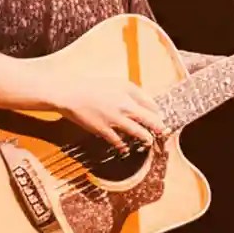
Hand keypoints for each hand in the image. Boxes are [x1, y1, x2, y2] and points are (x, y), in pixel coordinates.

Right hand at [46, 75, 168, 155]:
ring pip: (138, 132)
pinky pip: (119, 141)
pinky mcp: (104, 129)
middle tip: (163, 133)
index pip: (152, 105)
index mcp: (129, 92)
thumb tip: (147, 104)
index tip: (160, 119)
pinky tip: (126, 149)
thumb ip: (133, 92)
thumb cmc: (93, 86)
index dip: (158, 114)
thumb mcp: (117, 83)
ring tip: (148, 141)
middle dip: (159, 128)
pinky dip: (124, 146)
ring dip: (146, 138)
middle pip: (150, 120)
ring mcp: (115, 119)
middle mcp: (125, 106)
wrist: (70, 93)